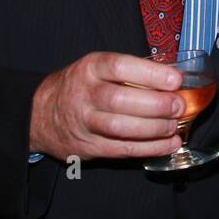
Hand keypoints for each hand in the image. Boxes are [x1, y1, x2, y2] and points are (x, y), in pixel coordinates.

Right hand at [28, 52, 185, 160]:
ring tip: (174, 125)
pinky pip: (123, 150)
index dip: (150, 74)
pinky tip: (169, 144)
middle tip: (178, 106)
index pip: (120, 67)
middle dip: (156, 105)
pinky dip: (150, 148)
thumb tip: (174, 80)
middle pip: (120, 101)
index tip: (175, 79)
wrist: (40, 113)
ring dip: (154, 129)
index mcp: (90, 68)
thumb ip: (130, 73)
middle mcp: (84, 94)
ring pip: (120, 128)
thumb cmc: (81, 87)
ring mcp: (84, 123)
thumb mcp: (97, 69)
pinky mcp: (89, 147)